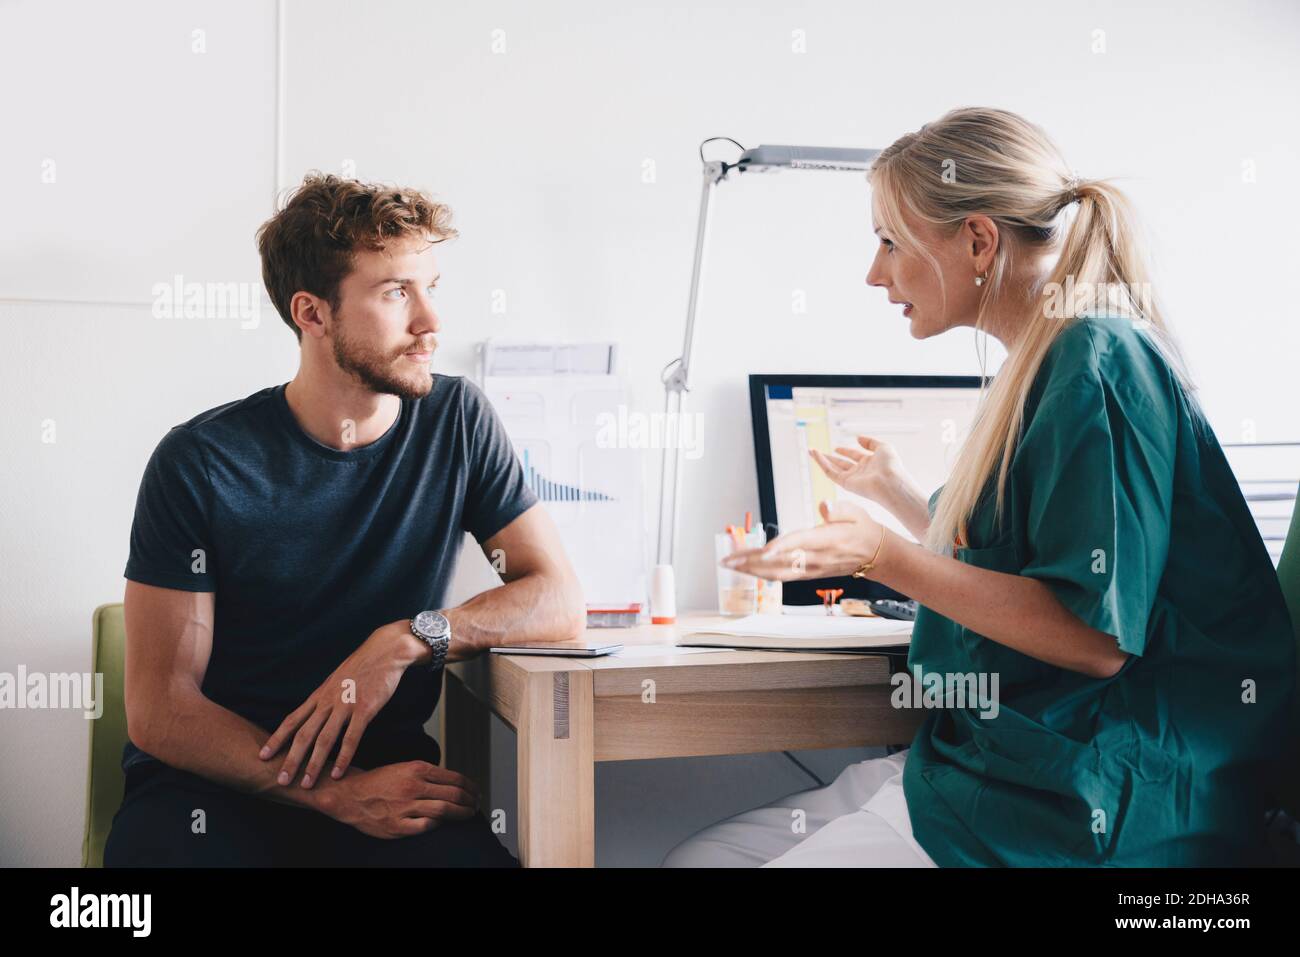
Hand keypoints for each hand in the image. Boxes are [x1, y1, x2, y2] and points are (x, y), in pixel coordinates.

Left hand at [258, 620, 418, 788]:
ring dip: (313, 764)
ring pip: (324, 739)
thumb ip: (327, 698)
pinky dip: (344, 757)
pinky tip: (338, 773)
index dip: (276, 739)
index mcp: (320, 695)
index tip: (263, 755)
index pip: (292, 720)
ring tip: (306, 784)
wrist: (385, 651)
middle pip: (304, 734)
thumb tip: (317, 713)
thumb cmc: (363, 666)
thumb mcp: (337, 680)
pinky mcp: (364, 709)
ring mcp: (345, 705)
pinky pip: (351, 737)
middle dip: (290, 759)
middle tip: (281, 780)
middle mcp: (328, 702)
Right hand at [322, 761, 480, 838]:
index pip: (454, 778)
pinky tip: (442, 823)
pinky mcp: (398, 826)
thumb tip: (454, 782)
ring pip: (444, 810)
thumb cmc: (378, 781)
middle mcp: (413, 786)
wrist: (350, 794)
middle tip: (476, 804)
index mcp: (417, 769)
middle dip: (470, 801)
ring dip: (461, 814)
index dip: (470, 786)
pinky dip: (437, 825)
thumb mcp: (405, 767)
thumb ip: (428, 774)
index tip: (476, 791)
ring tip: (468, 814)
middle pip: (453, 794)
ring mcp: (405, 807)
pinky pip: (426, 826)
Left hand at [720, 500, 885, 580]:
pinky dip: (762, 574)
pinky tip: (747, 570)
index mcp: (826, 539)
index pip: (799, 543)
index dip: (780, 548)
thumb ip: (838, 509)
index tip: (762, 551)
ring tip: (730, 564)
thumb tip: (824, 505)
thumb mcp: (856, 511)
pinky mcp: (809, 573)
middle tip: (728, 559)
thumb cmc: (863, 529)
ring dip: (751, 570)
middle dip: (751, 561)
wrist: (876, 554)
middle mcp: (816, 557)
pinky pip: (782, 576)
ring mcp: (811, 568)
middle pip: (779, 561)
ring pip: (777, 572)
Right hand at [810, 435, 911, 505]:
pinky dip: (822, 463)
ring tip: (810, 451)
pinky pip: (830, 472)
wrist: (890, 482)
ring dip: (821, 459)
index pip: (854, 456)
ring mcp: (852, 478)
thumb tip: (857, 438)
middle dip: (829, 457)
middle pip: (841, 463)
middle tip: (817, 451)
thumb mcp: (883, 447)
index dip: (845, 451)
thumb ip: (870, 441)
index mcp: (870, 463)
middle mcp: (860, 471)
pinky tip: (815, 454)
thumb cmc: (891, 466)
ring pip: (833, 468)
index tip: (837, 448)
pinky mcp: (846, 483)